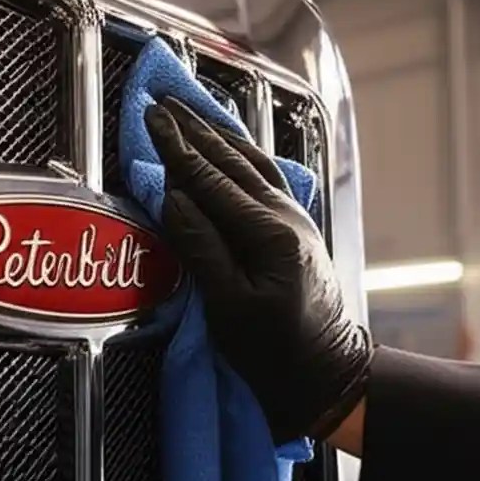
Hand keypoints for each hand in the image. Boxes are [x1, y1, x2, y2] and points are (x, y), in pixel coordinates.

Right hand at [144, 97, 372, 443]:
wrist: (327, 376)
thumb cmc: (272, 351)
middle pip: (234, 162)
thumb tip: (174, 196)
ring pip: (254, 164)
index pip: (212, 180)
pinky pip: (265, 179)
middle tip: (162, 104)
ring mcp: (296, 221)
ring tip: (191, 115)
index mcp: (269, 234)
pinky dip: (242, 155)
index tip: (152, 118)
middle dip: (195, 131)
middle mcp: (286, 217)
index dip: (178, 149)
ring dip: (219, 137)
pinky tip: (231, 148)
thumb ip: (200, 247)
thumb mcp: (227, 306)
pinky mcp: (296, 231)